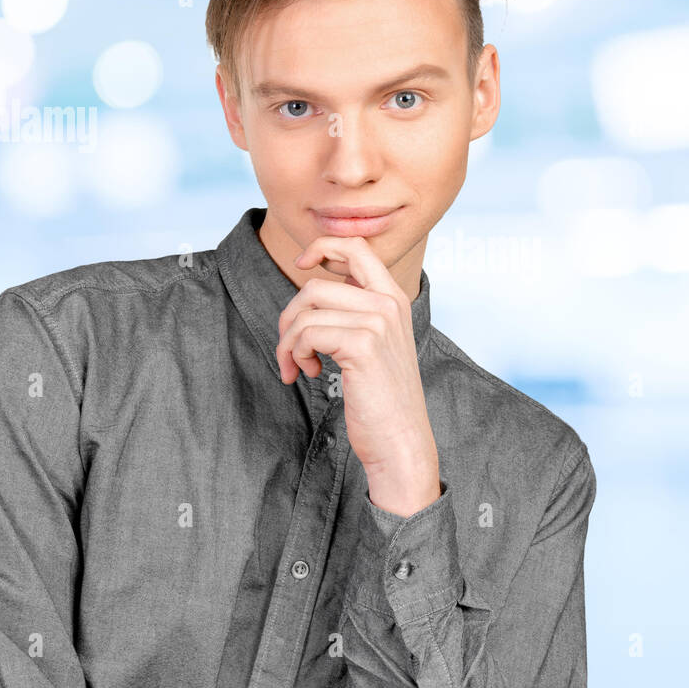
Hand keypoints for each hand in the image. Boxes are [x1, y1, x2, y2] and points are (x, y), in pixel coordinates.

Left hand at [275, 236, 439, 517]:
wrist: (400, 441)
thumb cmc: (381, 399)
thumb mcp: (374, 344)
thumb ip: (355, 312)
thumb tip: (313, 286)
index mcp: (394, 298)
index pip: (356, 246)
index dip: (322, 247)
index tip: (303, 265)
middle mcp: (389, 303)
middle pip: (315, 285)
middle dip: (289, 317)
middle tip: (290, 349)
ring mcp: (378, 322)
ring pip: (306, 310)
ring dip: (288, 342)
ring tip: (296, 367)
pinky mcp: (362, 345)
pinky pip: (307, 334)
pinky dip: (294, 354)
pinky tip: (307, 374)